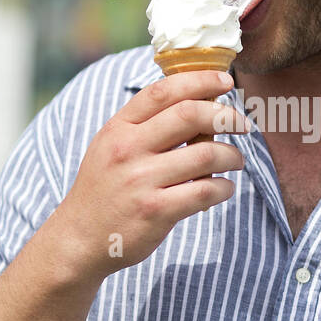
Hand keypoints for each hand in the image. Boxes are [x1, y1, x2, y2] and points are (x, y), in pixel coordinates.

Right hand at [51, 71, 248, 281]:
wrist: (79, 238)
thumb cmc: (104, 189)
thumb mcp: (111, 146)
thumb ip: (145, 125)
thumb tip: (198, 102)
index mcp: (118, 128)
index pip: (163, 91)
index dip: (200, 81)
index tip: (226, 82)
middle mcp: (127, 150)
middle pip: (189, 115)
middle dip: (225, 115)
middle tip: (242, 124)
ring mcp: (141, 181)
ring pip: (205, 154)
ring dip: (231, 155)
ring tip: (235, 160)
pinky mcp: (155, 211)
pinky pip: (204, 191)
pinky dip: (224, 188)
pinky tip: (224, 188)